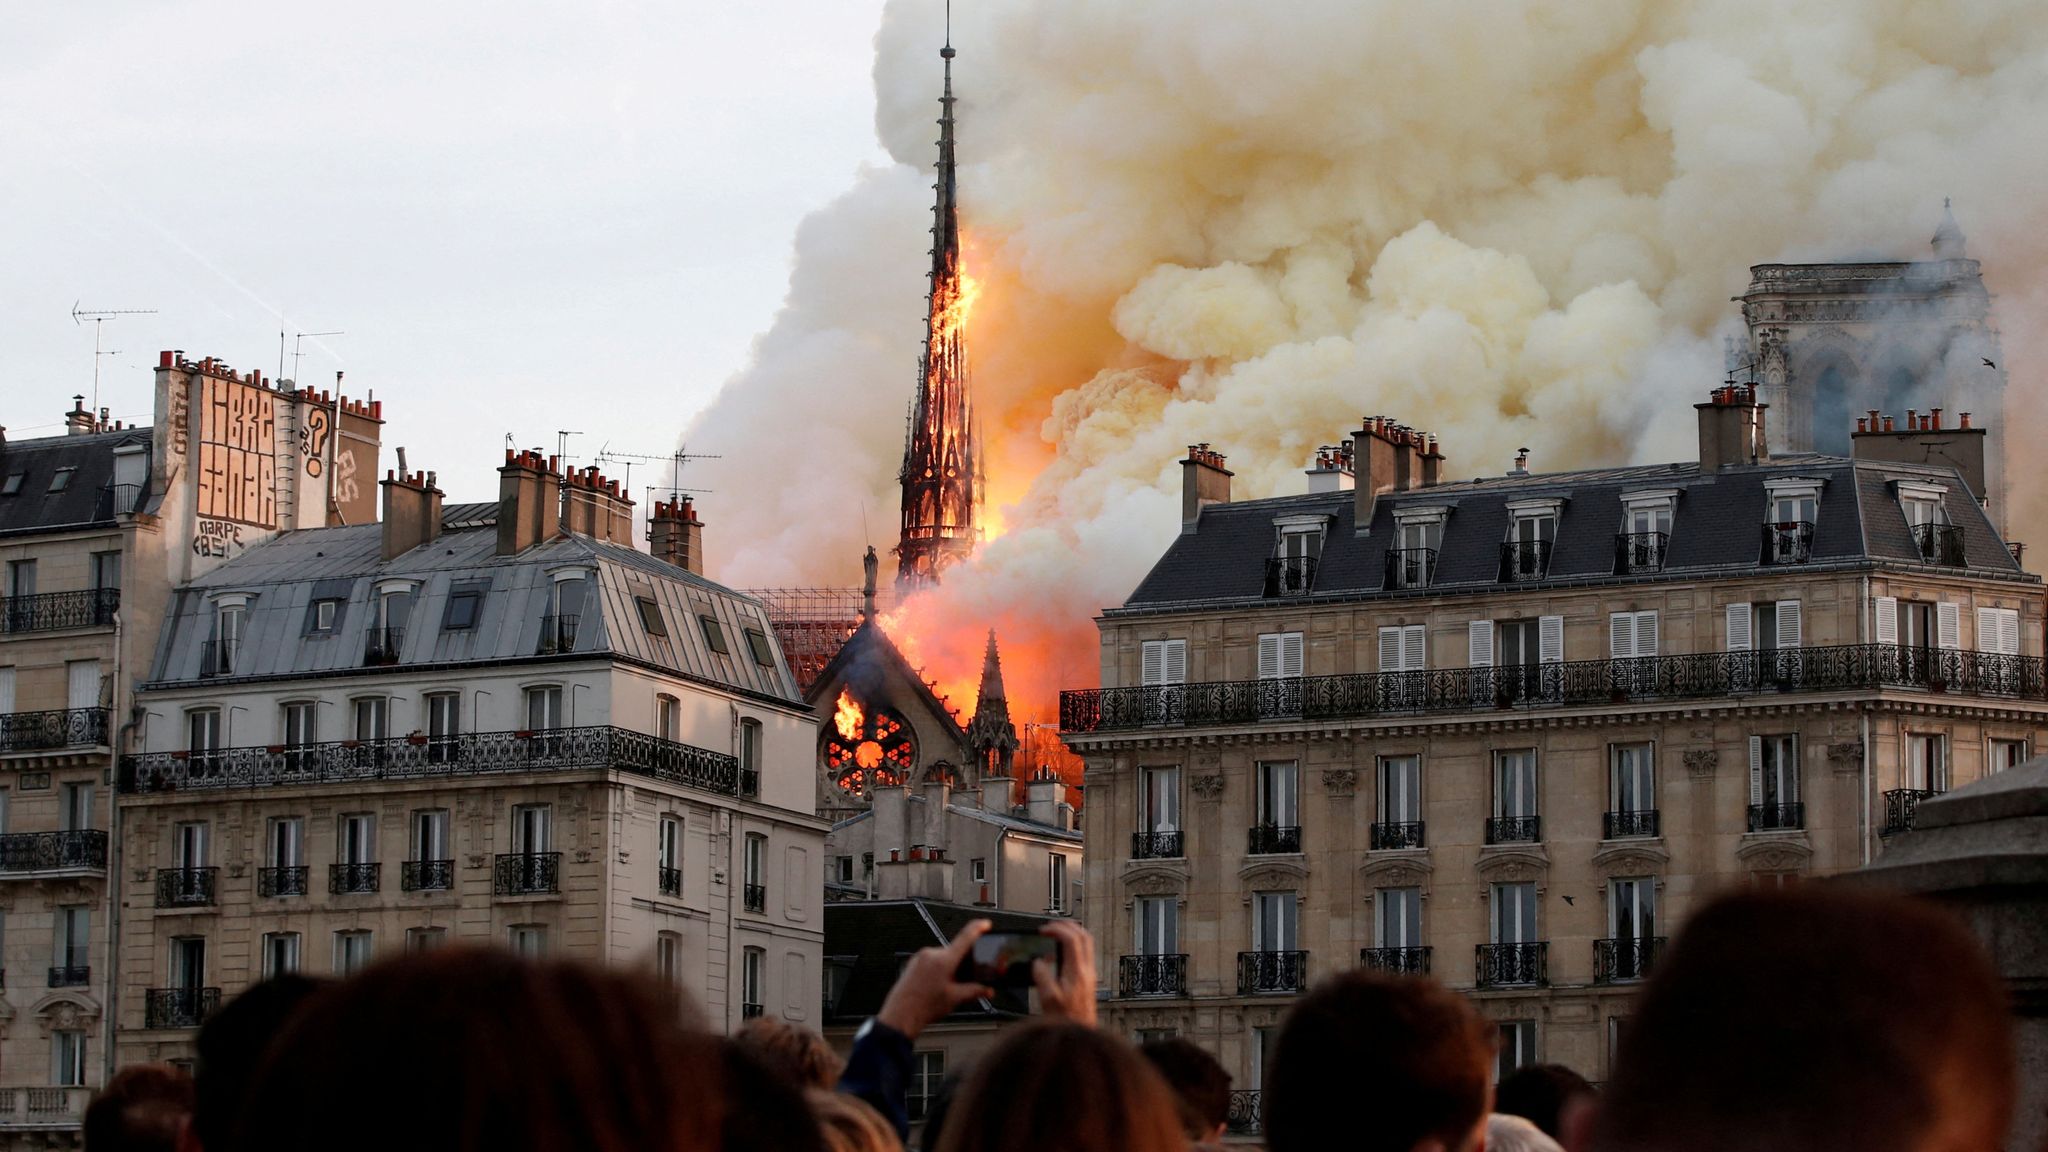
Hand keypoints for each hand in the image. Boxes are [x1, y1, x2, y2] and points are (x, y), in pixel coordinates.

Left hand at [876, 918, 994, 1039]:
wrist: (900, 1015)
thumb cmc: (923, 1007)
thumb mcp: (954, 999)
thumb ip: (974, 991)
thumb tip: (987, 989)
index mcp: (944, 960)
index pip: (965, 937)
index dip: (978, 928)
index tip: (986, 923)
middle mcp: (931, 954)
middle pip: (954, 952)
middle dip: (961, 964)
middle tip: (962, 981)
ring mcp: (920, 957)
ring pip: (943, 958)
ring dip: (948, 968)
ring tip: (943, 989)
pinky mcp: (914, 962)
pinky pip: (931, 961)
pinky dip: (938, 970)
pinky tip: (934, 987)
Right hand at [1033, 919, 1097, 1025]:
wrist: (1082, 1033)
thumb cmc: (1067, 1020)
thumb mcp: (1048, 998)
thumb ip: (1042, 976)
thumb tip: (1038, 962)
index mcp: (1077, 971)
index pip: (1071, 939)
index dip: (1057, 929)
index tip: (1044, 930)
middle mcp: (1087, 970)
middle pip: (1084, 936)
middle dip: (1067, 925)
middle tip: (1052, 924)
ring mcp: (1089, 974)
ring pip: (1087, 943)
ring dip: (1073, 933)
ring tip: (1057, 932)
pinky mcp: (1088, 980)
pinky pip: (1085, 953)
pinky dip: (1074, 945)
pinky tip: (1061, 952)